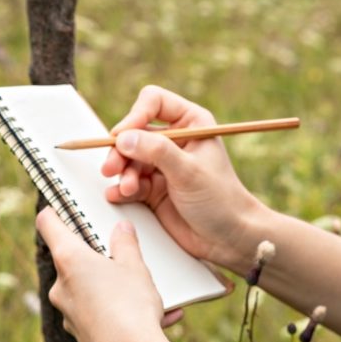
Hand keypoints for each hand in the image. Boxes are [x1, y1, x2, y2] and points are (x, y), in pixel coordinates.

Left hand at [37, 208, 182, 341]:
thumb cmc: (130, 306)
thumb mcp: (135, 266)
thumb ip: (126, 244)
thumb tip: (122, 229)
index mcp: (69, 259)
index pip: (48, 223)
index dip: (54, 211)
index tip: (61, 205)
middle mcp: (61, 285)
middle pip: (72, 258)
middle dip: (97, 255)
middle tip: (121, 252)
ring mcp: (68, 312)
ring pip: (89, 289)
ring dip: (113, 286)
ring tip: (150, 291)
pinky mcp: (80, 333)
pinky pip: (100, 314)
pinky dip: (121, 311)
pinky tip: (158, 316)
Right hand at [103, 85, 267, 273]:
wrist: (228, 239)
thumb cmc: (221, 200)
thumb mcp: (189, 171)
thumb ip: (157, 151)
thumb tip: (123, 137)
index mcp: (190, 123)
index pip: (153, 102)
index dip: (135, 115)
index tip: (122, 136)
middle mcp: (174, 140)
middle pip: (135, 131)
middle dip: (122, 150)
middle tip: (112, 167)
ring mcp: (162, 164)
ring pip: (128, 157)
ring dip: (123, 172)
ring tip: (128, 188)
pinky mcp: (153, 188)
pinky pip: (129, 181)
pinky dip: (121, 188)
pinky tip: (118, 195)